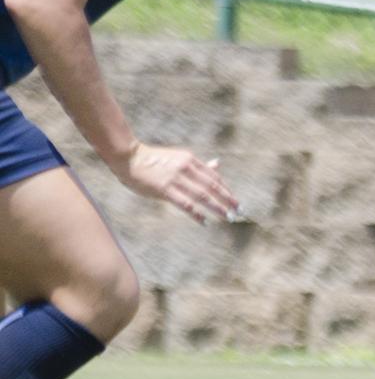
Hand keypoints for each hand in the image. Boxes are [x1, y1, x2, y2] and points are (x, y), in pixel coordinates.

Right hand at [116, 144, 238, 222]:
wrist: (130, 157)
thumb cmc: (154, 160)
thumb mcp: (179, 158)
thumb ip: (198, 165)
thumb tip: (218, 164)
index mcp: (191, 160)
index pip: (214, 176)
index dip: (226, 189)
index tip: (235, 200)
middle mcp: (186, 168)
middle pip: (212, 185)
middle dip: (228, 199)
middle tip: (240, 210)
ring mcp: (176, 178)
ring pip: (202, 195)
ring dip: (217, 207)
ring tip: (228, 216)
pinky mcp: (165, 189)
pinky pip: (185, 203)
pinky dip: (196, 213)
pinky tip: (205, 221)